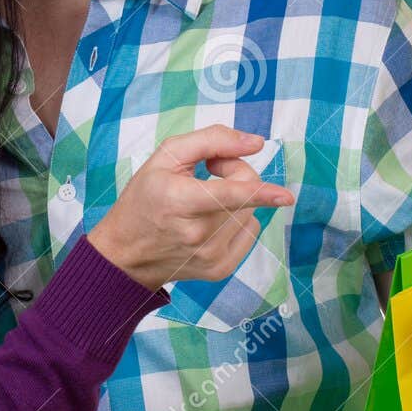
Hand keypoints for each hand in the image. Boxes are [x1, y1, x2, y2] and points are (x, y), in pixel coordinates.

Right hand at [88, 126, 293, 291]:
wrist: (126, 253)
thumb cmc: (145, 198)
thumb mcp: (165, 157)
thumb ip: (211, 141)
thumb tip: (256, 143)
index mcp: (179, 201)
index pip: (227, 196)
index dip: (260, 193)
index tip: (286, 196)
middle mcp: (197, 234)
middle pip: (246, 193)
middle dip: (236, 174)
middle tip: (209, 172)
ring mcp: (210, 256)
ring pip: (251, 212)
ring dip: (237, 200)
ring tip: (205, 201)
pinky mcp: (220, 269)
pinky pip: (249, 232)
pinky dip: (237, 221)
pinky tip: (210, 223)